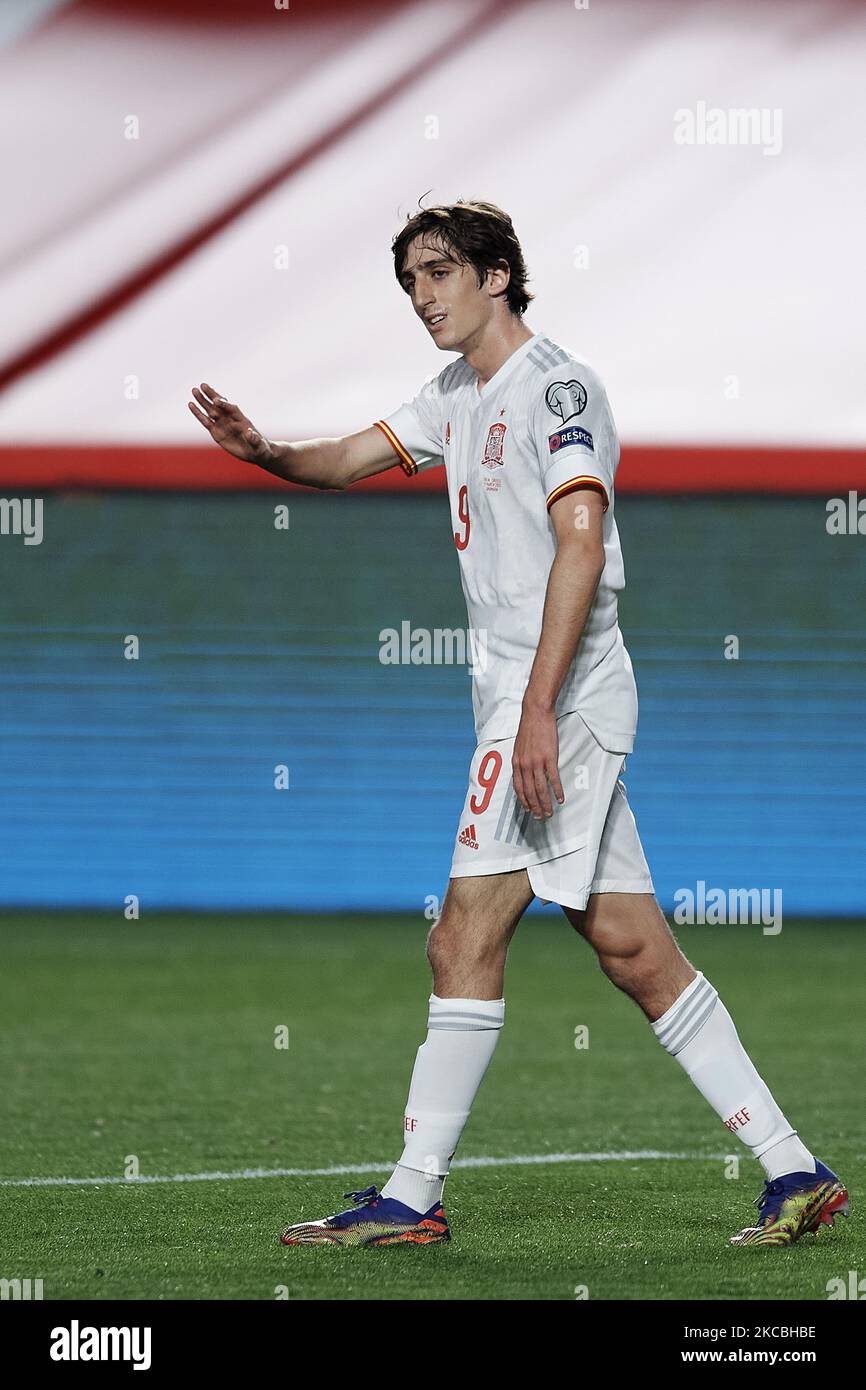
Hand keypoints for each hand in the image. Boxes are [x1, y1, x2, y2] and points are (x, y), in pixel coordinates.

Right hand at [188, 383, 271, 464]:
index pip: (232, 409)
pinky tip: (191, 404)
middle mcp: (230, 419)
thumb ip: (254, 439)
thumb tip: (250, 433)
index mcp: (241, 419)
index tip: (217, 400)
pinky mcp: (216, 431)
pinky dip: (198, 413)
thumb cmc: (259, 447)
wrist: (254, 452)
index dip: (225, 405)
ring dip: (203, 401)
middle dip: (211, 395)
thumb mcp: (258, 444)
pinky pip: (205, 421)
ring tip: (194, 390)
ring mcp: (222, 424)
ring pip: (210, 410)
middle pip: (219, 405)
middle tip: (202, 385)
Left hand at [512, 704, 564, 818]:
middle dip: (535, 807)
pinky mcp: (549, 758)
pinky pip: (553, 779)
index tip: (528, 810)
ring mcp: (537, 762)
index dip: (523, 801)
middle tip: (540, 817)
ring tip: (550, 812)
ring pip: (540, 789)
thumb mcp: (519, 747)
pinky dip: (557, 790)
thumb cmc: (529, 729)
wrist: (535, 713)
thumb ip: (520, 761)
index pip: (518, 788)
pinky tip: (560, 798)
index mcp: (516, 763)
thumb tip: (522, 772)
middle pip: (529, 792)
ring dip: (545, 803)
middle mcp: (524, 765)